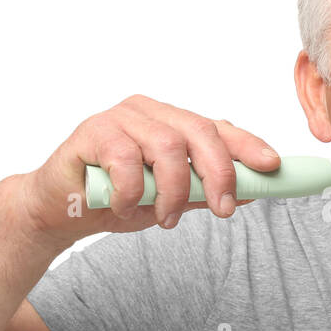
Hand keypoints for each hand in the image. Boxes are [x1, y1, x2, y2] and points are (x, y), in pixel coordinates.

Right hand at [18, 94, 279, 246]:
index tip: (271, 166)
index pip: (218, 128)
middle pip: (199, 132)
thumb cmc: (114, 199)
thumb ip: (204, 192)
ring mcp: (120, 118)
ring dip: (172, 191)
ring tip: (163, 217)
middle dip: (219, 173)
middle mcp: (149, 113)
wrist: (58, 211)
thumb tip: (253, 191)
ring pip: (167, 147)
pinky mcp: (91, 132)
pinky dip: (131, 191)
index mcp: (171, 123)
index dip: (248, 145)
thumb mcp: (169, 199)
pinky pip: (125, 160)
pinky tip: (121, 205)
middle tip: (223, 210)